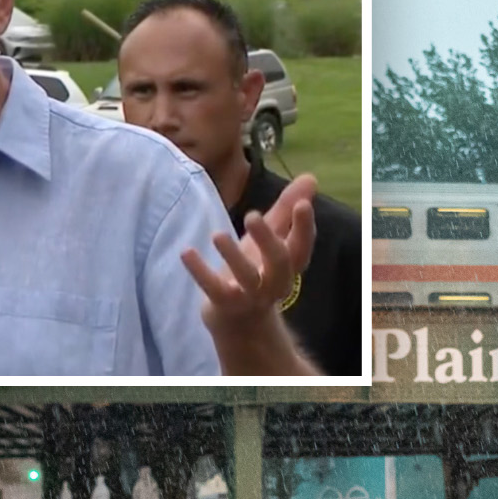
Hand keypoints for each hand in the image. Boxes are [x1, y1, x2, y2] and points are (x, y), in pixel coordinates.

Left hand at [182, 173, 321, 375]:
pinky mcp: (225, 303)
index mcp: (289, 265)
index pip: (302, 246)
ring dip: (233, 256)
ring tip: (217, 235)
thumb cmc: (258, 270)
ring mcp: (250, 295)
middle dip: (268, 239)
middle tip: (252, 216)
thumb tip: (311, 177)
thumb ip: (287, 209)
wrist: (240, 320)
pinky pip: (213, 289)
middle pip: (279, 263)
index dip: (305, 227)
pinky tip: (186, 252)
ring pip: (247, 277)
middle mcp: (275, 281)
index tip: (303, 204)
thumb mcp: (272, 239)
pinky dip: (200, 272)